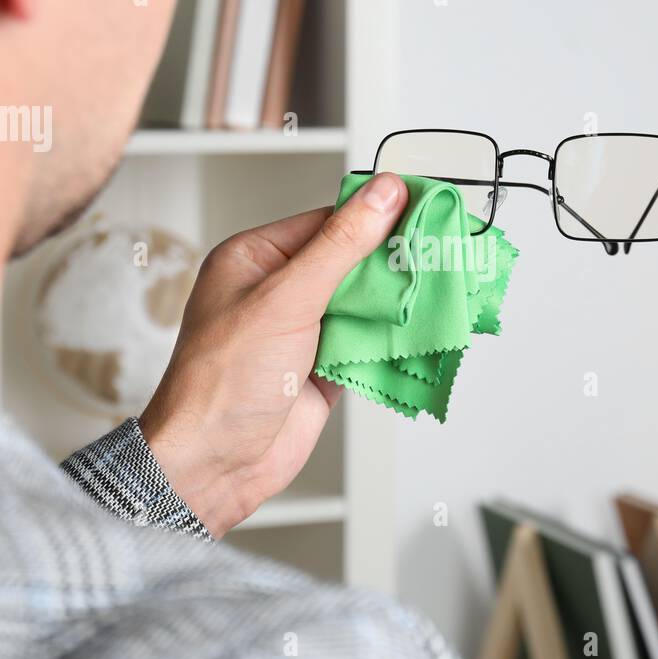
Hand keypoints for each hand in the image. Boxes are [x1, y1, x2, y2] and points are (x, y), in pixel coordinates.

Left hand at [139, 173, 407, 535]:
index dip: (374, 215)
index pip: (327, 222)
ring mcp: (303, 331)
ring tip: (442, 287)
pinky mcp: (324, 368)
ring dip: (397, 301)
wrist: (215, 463)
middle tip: (442, 249)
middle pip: (351, 262)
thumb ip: (341, 246)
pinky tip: (423, 328)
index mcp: (256, 260)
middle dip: (392, 261)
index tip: (421, 206)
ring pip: (364, 303)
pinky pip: (368, 343)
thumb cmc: (222, 380)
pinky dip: (394, 339)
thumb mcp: (286, 298)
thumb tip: (381, 195)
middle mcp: (279, 292)